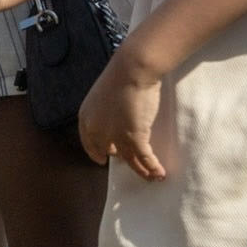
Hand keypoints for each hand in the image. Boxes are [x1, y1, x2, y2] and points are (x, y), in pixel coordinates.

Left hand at [78, 58, 164, 180]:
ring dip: (141, 170)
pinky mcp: (134, 137)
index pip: (88, 142)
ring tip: (150, 177)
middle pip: (108, 152)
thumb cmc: (121, 75)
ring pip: (129, 160)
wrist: (132, 70)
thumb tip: (118, 118)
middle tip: (131, 164)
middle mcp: (98, 130)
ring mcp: (116, 135)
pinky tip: (159, 173)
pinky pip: (144, 158)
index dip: (96, 152)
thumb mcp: (105, 94)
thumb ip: (106, 109)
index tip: (102, 159)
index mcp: (86, 117)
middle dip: (120, 160)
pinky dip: (152, 167)